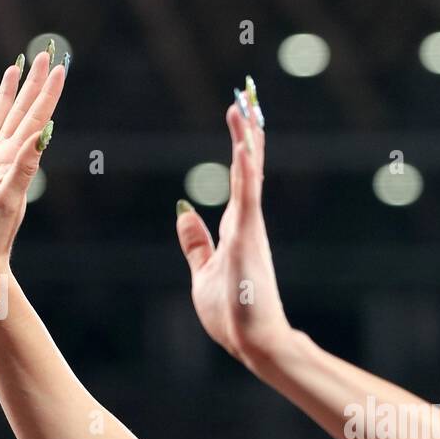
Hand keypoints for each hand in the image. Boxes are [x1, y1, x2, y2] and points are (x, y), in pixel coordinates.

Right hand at [0, 48, 66, 276]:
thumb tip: (44, 134)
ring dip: (6, 94)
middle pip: (20, 111)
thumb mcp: (7, 200)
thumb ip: (24, 167)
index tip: (58, 66)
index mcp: (15, 160)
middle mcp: (3, 158)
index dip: (47, 91)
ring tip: (15, 68)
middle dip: (32, 83)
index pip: (36, 118)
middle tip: (42, 54)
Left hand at [175, 79, 291, 367]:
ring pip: (249, 175)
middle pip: (248, 168)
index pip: (239, 179)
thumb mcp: (204, 273)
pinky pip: (247, 198)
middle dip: (248, 131)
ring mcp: (251, 230)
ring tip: (245, 106)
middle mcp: (248, 223)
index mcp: (238, 229)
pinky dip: (245, 171)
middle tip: (248, 95)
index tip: (241, 114)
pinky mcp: (250, 240)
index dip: (240, 145)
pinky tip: (243, 145)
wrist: (254, 343)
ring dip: (246, 140)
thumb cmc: (232, 315)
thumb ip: (196, 243)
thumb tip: (184, 213)